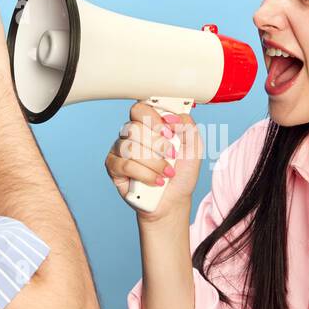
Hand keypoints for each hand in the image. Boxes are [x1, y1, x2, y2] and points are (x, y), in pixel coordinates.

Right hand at [104, 102, 202, 222]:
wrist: (174, 200)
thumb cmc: (181, 172)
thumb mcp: (194, 147)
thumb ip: (187, 126)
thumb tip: (170, 117)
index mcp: (149, 124)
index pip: (141, 108)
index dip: (154, 118)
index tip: (169, 132)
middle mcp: (131, 134)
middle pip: (134, 127)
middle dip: (157, 145)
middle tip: (172, 155)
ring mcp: (120, 149)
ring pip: (130, 147)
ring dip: (154, 163)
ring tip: (167, 174)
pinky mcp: (114, 167)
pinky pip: (125, 165)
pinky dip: (145, 174)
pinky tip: (156, 182)